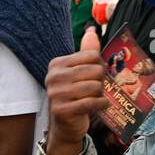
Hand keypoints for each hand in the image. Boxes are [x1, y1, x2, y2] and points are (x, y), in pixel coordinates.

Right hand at [44, 36, 108, 153]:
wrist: (66, 125)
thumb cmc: (76, 95)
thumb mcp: (80, 72)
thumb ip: (87, 52)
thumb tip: (92, 30)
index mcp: (57, 64)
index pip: (92, 56)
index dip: (100, 66)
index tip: (95, 76)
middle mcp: (53, 77)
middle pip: (96, 70)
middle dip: (101, 81)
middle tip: (96, 89)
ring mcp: (56, 94)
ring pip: (95, 87)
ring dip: (100, 94)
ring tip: (95, 97)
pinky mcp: (62, 110)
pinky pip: (92, 102)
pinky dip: (101, 104)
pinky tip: (101, 105)